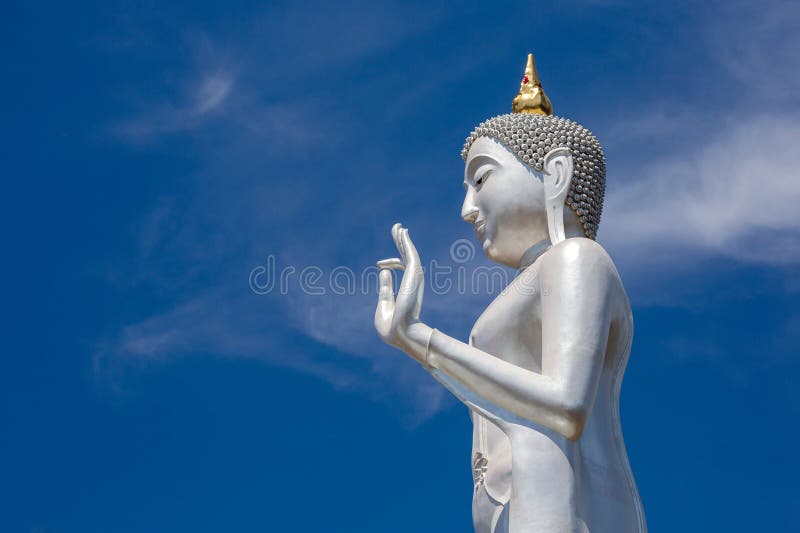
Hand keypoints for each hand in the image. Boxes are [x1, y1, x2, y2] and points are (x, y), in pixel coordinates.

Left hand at [374, 223, 430, 361]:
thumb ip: (385, 289)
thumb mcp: (385, 305)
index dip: (390, 263)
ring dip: (403, 240)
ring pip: (409, 253)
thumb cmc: (391, 326)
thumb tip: (383, 271)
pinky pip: (411, 254)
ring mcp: (414, 278)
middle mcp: (412, 282)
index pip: (400, 269)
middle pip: (406, 257)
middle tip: (398, 229)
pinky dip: (406, 242)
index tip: (379, 264)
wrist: (400, 333)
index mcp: (406, 290)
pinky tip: (402, 231)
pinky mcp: (414, 274)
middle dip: (401, 243)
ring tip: (398, 227)